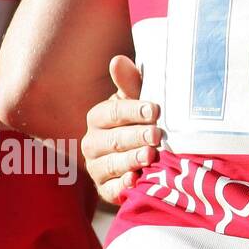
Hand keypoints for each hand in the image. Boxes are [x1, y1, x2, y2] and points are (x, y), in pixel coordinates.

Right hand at [80, 55, 161, 204]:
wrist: (142, 153)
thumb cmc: (140, 120)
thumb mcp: (137, 100)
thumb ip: (130, 84)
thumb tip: (118, 60)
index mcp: (98, 117)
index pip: (113, 113)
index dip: (134, 111)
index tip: (155, 110)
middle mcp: (92, 143)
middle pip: (113, 140)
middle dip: (136, 137)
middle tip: (157, 135)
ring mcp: (97, 167)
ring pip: (111, 164)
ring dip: (130, 160)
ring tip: (150, 156)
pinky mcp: (105, 189)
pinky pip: (110, 189)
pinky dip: (122, 186)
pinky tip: (135, 181)